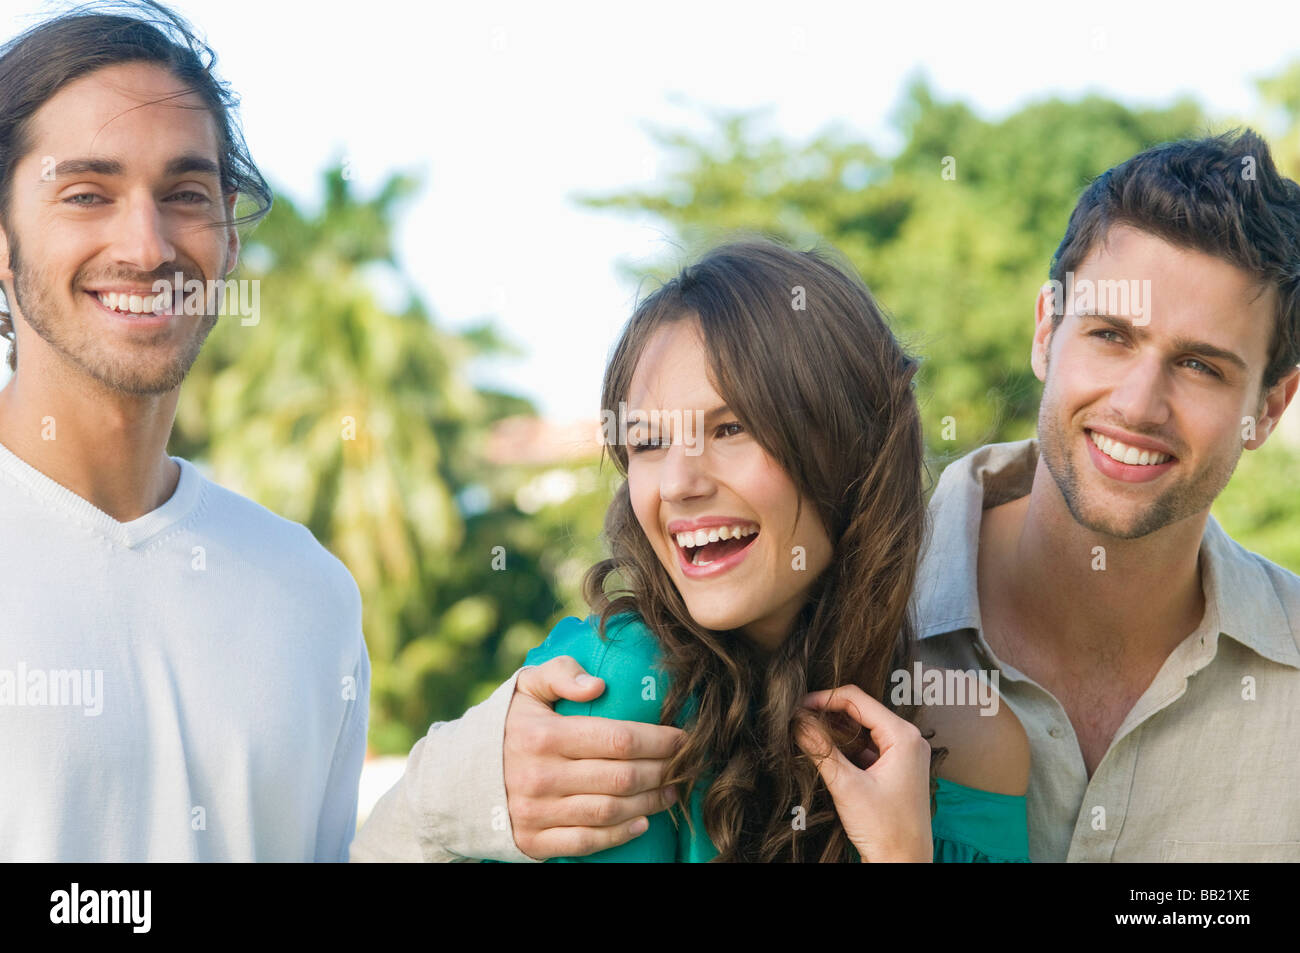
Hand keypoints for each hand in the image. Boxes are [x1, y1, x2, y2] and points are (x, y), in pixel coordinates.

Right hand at [503, 655, 685, 858]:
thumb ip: (560, 673)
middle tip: (685, 764)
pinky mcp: (535, 842)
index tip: (682, 736)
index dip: (658, 740)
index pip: (618, 739)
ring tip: (672, 790)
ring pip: (611, 811)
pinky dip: (620, 834)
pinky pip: (588, 841)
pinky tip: (642, 821)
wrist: (456, 780)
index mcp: (543, 736)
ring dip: (650, 802)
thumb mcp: (525, 688)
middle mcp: (541, 777)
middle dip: (663, 771)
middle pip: (622, 777)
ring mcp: (537, 813)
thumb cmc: (505, 727)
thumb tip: (598, 686)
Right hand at [794, 685, 932, 862]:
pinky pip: (867, 746)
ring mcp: (904, 755)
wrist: (903, 866)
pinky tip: (824, 751)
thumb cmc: (885, 830)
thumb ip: (821, 750)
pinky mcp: (896, 769)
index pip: (858, 700)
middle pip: (861, 711)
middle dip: (828, 713)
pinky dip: (845, 746)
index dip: (824, 699)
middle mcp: (908, 739)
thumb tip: (797, 721)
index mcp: (903, 736)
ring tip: (806, 733)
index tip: (798, 707)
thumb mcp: (847, 786)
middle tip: (798, 719)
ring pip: (863, 729)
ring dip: (836, 730)